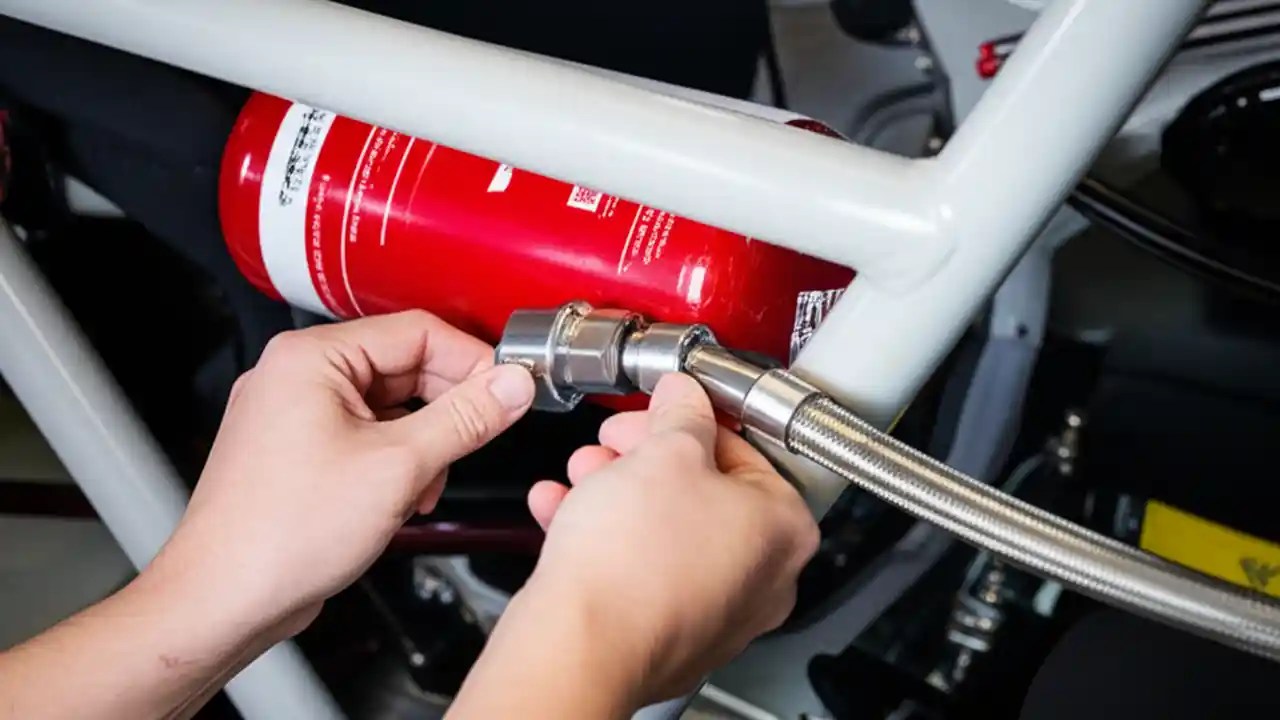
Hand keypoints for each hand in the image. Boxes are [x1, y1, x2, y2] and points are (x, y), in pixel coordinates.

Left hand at [149, 310, 534, 639]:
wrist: (223, 599)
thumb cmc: (280, 534)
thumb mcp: (398, 467)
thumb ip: (465, 419)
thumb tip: (510, 386)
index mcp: (311, 358)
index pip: (417, 332)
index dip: (472, 361)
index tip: (508, 390)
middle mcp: (297, 376)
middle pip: (404, 367)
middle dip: (447, 408)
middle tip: (483, 435)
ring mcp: (294, 414)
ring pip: (390, 406)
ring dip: (425, 442)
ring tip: (428, 483)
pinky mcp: (299, 451)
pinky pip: (367, 435)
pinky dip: (397, 461)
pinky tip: (405, 497)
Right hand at [451, 374, 817, 716]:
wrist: (582, 643)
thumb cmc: (634, 561)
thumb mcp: (665, 452)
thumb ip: (682, 414)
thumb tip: (686, 399)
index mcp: (785, 529)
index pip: (747, 452)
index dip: (692, 420)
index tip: (662, 410)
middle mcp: (762, 579)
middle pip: (704, 494)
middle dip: (646, 459)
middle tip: (614, 443)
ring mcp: (716, 614)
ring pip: (667, 533)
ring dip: (619, 494)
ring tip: (582, 475)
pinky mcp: (667, 635)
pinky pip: (639, 572)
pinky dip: (604, 538)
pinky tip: (563, 513)